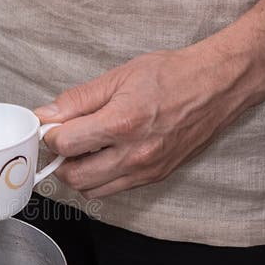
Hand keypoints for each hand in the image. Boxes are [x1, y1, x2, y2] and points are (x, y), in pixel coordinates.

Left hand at [36, 37, 261, 197]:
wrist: (218, 85)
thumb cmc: (173, 75)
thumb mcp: (119, 76)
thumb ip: (78, 100)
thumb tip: (46, 115)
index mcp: (122, 123)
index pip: (66, 144)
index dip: (51, 135)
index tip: (52, 126)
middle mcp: (135, 153)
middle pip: (74, 176)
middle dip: (61, 160)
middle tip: (64, 141)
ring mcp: (146, 170)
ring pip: (92, 190)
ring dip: (80, 173)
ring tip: (85, 149)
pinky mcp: (156, 177)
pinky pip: (115, 189)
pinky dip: (102, 178)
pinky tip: (106, 155)